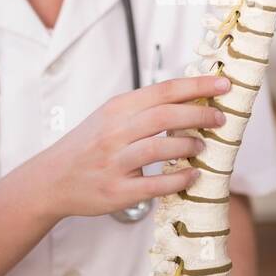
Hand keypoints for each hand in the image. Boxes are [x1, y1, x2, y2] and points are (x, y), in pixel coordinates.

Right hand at [29, 74, 230, 221]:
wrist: (51, 179)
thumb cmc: (88, 146)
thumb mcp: (109, 117)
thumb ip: (143, 108)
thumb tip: (189, 98)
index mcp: (117, 109)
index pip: (163, 90)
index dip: (197, 85)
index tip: (224, 84)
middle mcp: (114, 133)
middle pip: (165, 115)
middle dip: (199, 114)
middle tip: (220, 118)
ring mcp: (114, 163)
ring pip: (159, 147)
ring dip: (188, 145)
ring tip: (202, 146)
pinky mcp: (117, 191)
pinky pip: (154, 185)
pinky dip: (178, 180)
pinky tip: (191, 176)